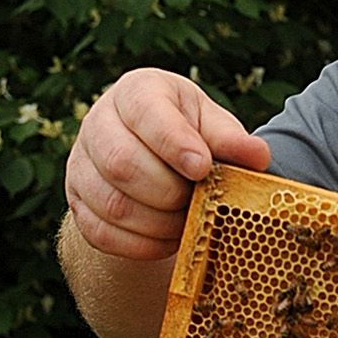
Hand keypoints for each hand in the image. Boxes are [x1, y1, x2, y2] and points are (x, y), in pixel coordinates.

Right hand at [65, 68, 271, 261]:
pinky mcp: (79, 202)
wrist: (152, 157)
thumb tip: (258, 156)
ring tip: (187, 221)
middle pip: (122, 164)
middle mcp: (98, 123)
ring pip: (112, 203)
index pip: (146, 114)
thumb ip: (232, 141)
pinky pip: (101, 233)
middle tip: (198, 201)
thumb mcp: (212, 127)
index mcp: (136, 92)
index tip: (202, 169)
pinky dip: (141, 245)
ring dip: (158, 223)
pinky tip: (168, 239)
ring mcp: (81, 164)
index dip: (174, 144)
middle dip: (169, 192)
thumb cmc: (189, 134)